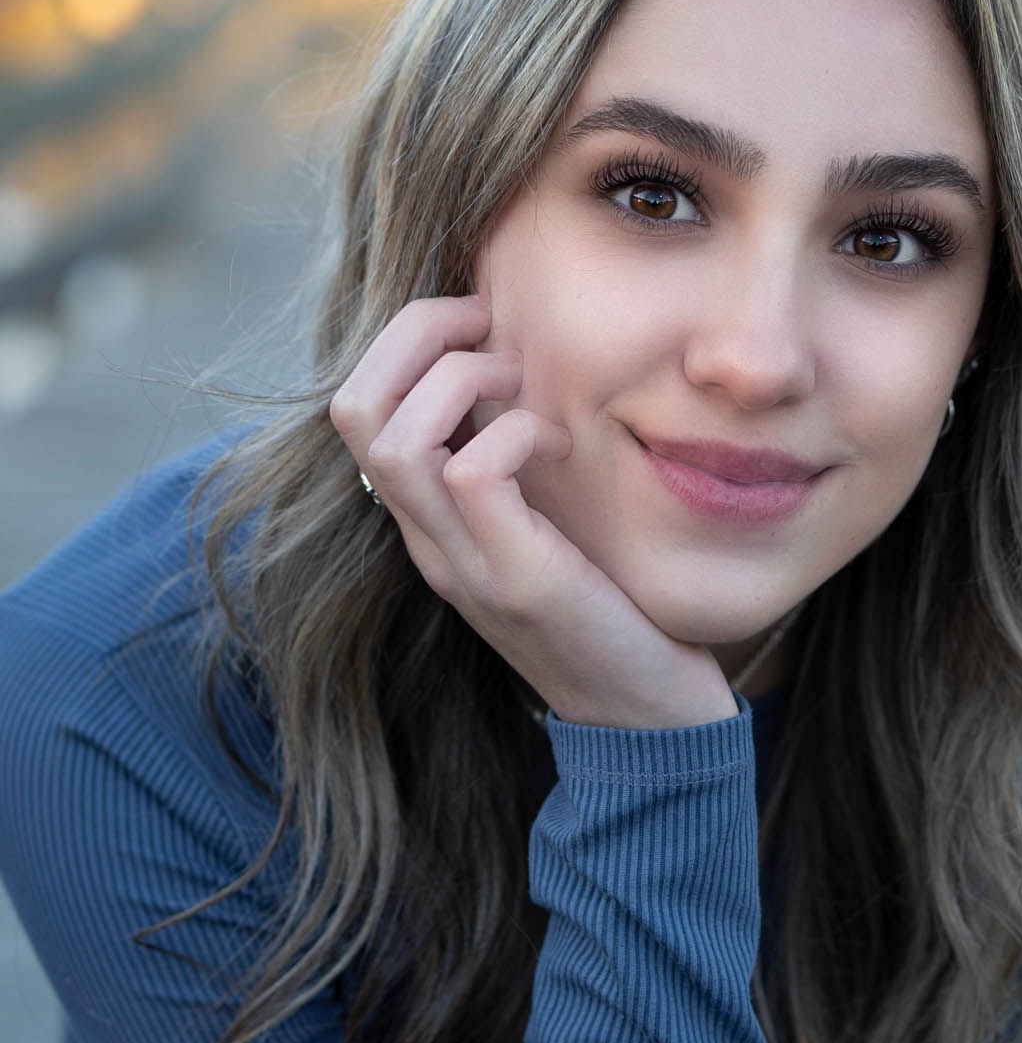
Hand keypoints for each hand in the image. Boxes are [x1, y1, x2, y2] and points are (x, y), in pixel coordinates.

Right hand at [329, 295, 739, 730]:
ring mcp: (464, 562)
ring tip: (521, 385)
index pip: (354, 408)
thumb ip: (515, 461)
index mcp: (427, 522)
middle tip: (489, 325)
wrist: (648, 719)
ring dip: (461, 380)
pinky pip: (473, 471)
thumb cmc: (611, 608)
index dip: (404, 341)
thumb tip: (517, 367)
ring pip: (394, 439)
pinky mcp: (516, 578)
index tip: (479, 323)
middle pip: (352, 410)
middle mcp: (427, 541)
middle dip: (415, 336)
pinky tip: (562, 445)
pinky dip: (518, 432)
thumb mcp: (546, 520)